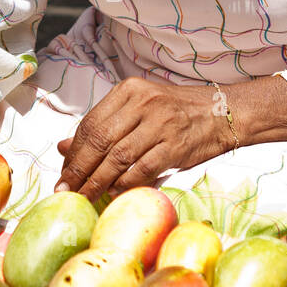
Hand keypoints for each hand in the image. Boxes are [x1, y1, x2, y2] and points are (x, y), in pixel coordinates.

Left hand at [53, 78, 229, 202]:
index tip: (63, 171)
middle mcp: (144, 103)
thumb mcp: (138, 109)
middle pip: (99, 140)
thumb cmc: (176, 112)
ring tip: (84, 196)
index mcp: (129, 91)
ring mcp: (161, 124)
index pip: (91, 123)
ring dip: (97, 181)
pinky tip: (114, 193)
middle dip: (78, 169)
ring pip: (118, 157)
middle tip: (65, 189)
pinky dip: (125, 184)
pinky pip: (142, 170)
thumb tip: (63, 148)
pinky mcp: (175, 147)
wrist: (223, 113)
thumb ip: (104, 126)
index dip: (73, 151)